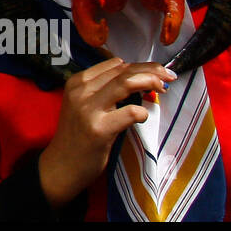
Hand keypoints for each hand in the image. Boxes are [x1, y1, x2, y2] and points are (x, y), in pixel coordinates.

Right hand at [37, 58, 174, 208]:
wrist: (62, 164)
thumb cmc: (78, 135)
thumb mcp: (83, 104)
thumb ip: (102, 89)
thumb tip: (134, 75)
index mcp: (77, 82)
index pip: (114, 65)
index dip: (140, 65)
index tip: (156, 72)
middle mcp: (81, 91)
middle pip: (123, 71)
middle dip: (151, 70)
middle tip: (168, 76)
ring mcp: (88, 110)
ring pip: (125, 83)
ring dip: (150, 82)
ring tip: (162, 88)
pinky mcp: (99, 129)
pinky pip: (129, 112)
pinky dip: (142, 112)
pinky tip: (142, 117)